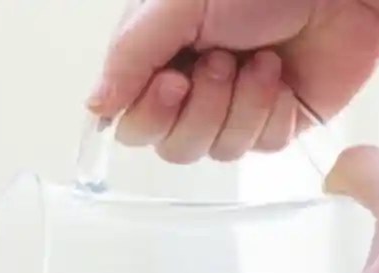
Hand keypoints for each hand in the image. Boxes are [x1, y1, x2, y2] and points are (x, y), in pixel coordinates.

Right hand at [88, 0, 378, 161]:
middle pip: (170, 147)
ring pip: (216, 152)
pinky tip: (282, 77)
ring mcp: (235, 110)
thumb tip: (96, 106)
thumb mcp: (177, 6)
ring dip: (239, 106)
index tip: (173, 79)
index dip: (150, 113)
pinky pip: (259, 147)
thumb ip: (129, 56)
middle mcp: (192, 90)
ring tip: (260, 61)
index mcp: (159, 60)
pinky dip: (270, 112)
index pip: (131, 123)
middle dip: (201, 109)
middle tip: (223, 62)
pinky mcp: (276, 123)